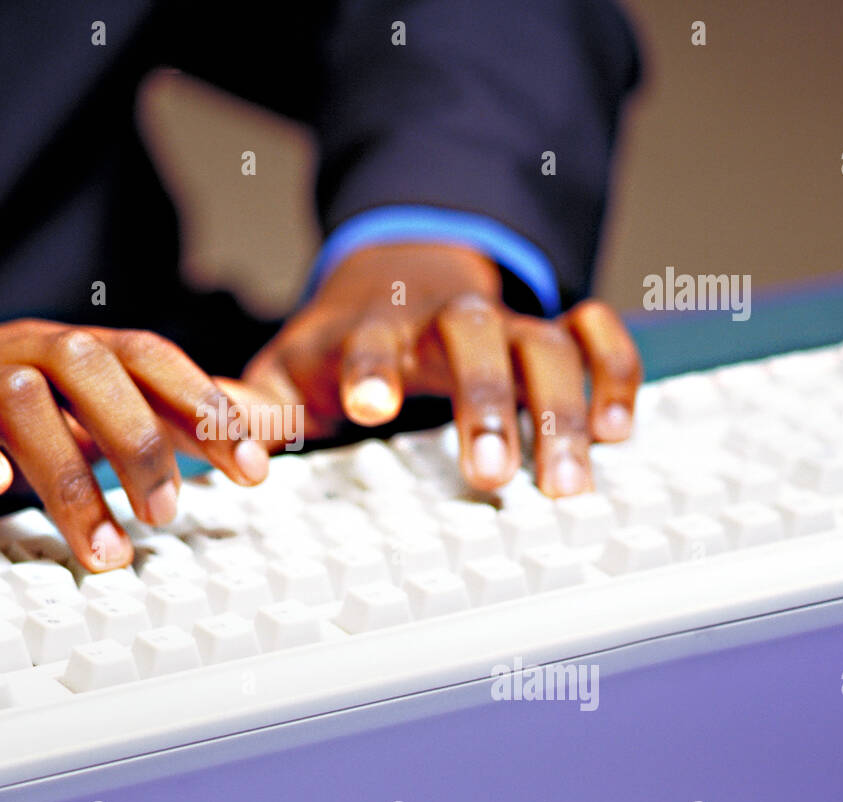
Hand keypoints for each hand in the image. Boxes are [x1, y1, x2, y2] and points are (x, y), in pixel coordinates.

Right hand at [0, 321, 269, 568]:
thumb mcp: (70, 422)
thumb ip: (147, 424)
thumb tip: (247, 433)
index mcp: (65, 353)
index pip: (148, 359)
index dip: (203, 407)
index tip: (251, 470)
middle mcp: (17, 353)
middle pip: (92, 368)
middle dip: (141, 443)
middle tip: (168, 517)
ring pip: (19, 400)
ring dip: (68, 477)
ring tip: (102, 549)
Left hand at [240, 243, 641, 495]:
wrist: (395, 278)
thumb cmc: (339, 348)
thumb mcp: (288, 371)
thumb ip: (259, 408)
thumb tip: (220, 448)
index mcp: (372, 329)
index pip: (371, 341)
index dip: (371, 369)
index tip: (370, 407)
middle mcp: (444, 320)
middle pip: (472, 340)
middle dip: (483, 402)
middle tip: (489, 474)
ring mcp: (504, 323)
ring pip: (543, 345)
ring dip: (561, 408)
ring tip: (568, 481)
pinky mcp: (550, 330)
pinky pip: (596, 335)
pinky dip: (614, 371)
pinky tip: (621, 428)